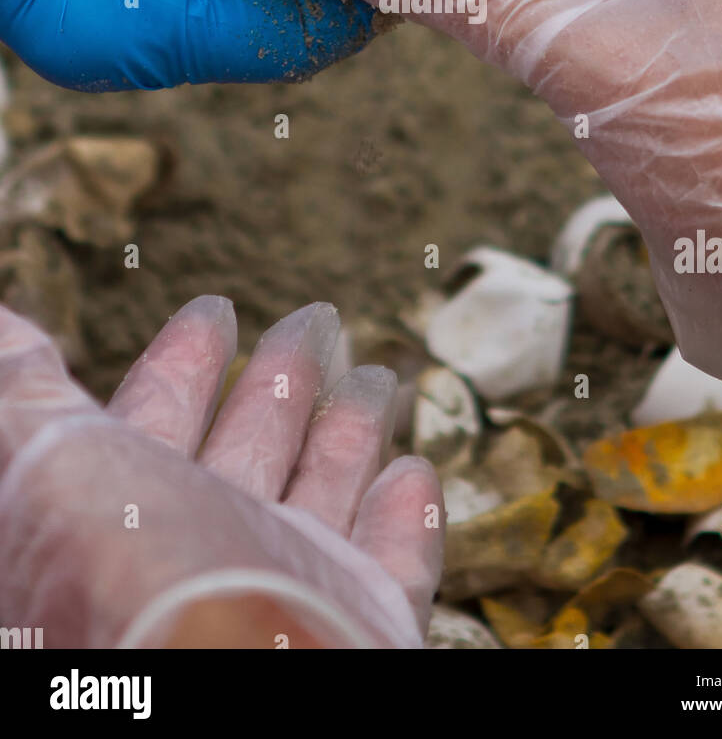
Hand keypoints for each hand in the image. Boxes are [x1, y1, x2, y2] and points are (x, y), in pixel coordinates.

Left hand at [0, 297, 442, 647]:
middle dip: (278, 385)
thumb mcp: (54, 455)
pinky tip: (417, 474)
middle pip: (248, 452)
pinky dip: (408, 523)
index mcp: (128, 509)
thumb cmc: (128, 568)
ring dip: (349, 438)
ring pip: (323, 500)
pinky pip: (395, 566)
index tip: (214, 309)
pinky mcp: (360, 620)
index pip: (156, 421)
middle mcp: (205, 549)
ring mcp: (286, 588)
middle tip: (313, 320)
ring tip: (376, 379)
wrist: (218, 677)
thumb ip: (23, 389)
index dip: (182, 367)